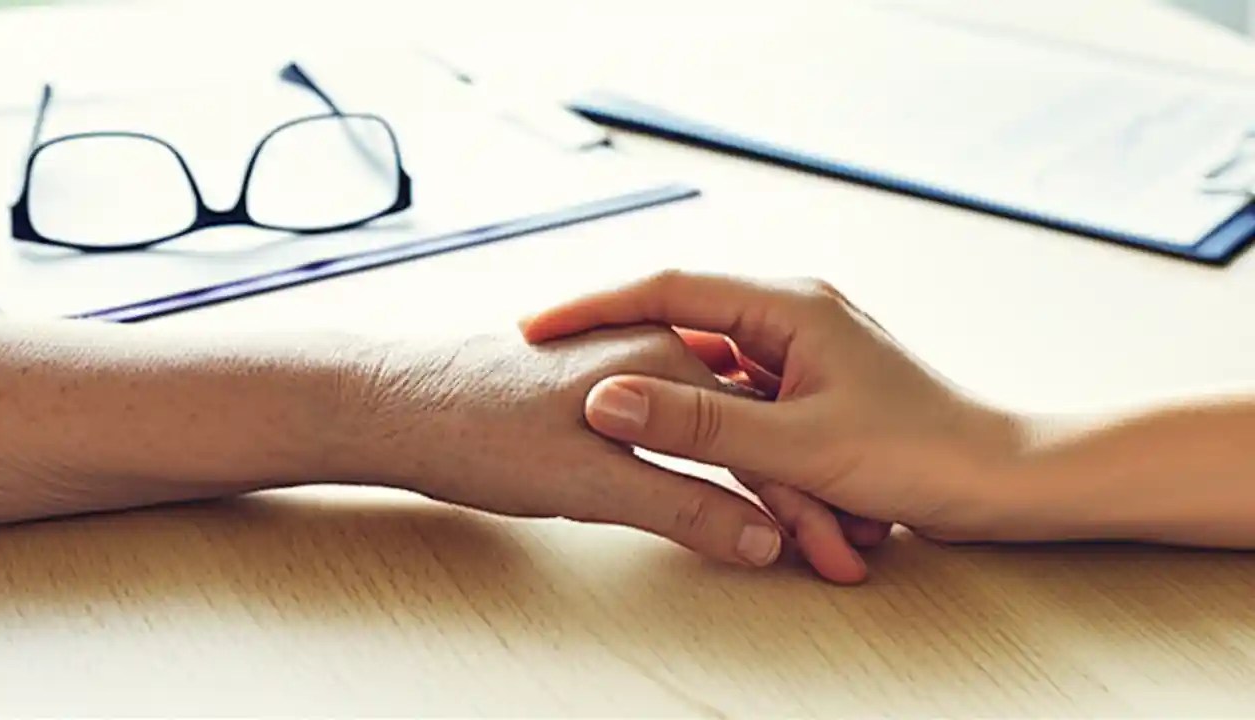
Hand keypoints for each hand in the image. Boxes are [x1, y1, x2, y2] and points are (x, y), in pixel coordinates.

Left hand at [336, 327, 787, 569]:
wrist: (391, 402)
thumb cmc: (480, 435)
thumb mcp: (591, 485)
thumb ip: (682, 507)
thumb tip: (760, 537)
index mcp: (662, 361)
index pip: (758, 438)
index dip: (797, 500)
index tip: (826, 548)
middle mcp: (648, 346)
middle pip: (741, 426)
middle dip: (782, 487)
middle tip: (819, 546)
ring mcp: (619, 356)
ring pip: (709, 419)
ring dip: (744, 469)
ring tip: (774, 515)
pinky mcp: (590, 375)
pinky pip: (671, 413)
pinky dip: (700, 450)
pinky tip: (702, 467)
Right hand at [519, 272, 1028, 556]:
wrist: (1001, 481)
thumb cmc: (918, 453)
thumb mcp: (798, 445)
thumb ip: (699, 423)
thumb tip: (607, 397)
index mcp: (788, 305)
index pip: (666, 288)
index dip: (594, 306)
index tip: (535, 325)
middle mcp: (793, 315)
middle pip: (682, 323)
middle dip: (623, 354)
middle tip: (555, 369)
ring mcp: (803, 351)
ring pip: (711, 370)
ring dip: (675, 407)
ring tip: (605, 418)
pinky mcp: (813, 389)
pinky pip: (742, 399)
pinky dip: (716, 431)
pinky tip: (687, 455)